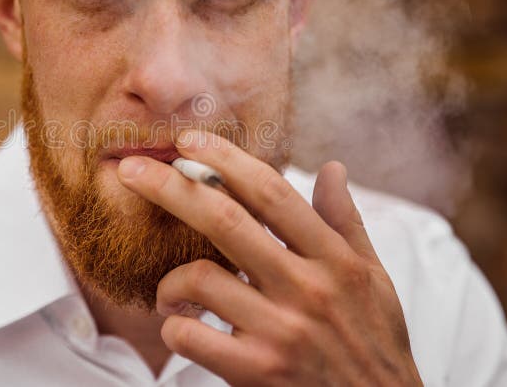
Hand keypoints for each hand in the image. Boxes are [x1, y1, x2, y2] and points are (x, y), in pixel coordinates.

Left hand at [117, 130, 422, 385]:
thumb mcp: (374, 278)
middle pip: (224, 220)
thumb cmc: (375, 342)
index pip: (271, 192)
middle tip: (131, 168)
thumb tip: (331, 167)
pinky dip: (174, 328)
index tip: (188, 142)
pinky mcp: (258, 372)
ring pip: (200, 278)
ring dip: (169, 280)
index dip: (225, 159)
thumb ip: (346, 221)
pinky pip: (192, 337)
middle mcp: (307, 288)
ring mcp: (281, 331)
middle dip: (170, 187)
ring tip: (168, 293)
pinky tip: (180, 327)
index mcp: (334, 259)